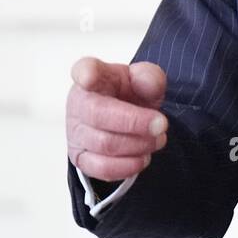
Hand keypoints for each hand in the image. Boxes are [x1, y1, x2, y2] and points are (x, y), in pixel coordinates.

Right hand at [66, 57, 167, 181]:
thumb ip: (150, 76)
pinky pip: (101, 168)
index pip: (84, 69)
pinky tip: (143, 157)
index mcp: (92, 75)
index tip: (89, 77)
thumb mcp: (145, 79)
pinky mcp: (81, 158)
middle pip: (99, 115)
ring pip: (104, 145)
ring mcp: (76, 132)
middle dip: (136, 123)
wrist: (127, 117)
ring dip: (138, 145)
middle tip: (162, 125)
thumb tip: (148, 84)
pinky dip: (127, 166)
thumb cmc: (130, 94)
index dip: (85, 73)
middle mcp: (78, 103)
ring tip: (157, 140)